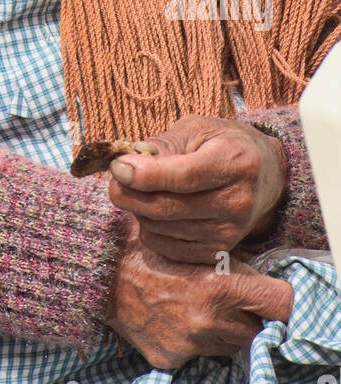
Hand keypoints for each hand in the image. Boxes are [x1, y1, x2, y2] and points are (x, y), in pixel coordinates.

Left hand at [107, 115, 287, 262]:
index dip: (146, 175)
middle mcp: (237, 202)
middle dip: (130, 193)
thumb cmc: (223, 145)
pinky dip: (151, 230)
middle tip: (116, 178)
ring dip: (140, 210)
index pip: (184, 176)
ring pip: (162, 229)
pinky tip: (157, 211)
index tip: (117, 167)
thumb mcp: (197, 130)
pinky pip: (167, 248)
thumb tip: (126, 163)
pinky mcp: (218, 252)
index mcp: (234, 163)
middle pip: (168, 208)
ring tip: (144, 191)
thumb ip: (163, 145)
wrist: (266, 175)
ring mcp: (229, 232)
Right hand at [107, 213, 293, 369]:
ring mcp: (189, 344)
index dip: (280, 298)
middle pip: (256, 329)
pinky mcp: (170, 357)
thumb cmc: (147, 243)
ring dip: (220, 327)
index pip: (282, 305)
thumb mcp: (196, 240)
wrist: (98, 266)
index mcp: (221, 286)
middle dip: (246, 313)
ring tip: (194, 301)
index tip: (272, 294)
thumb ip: (231, 260)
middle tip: (224, 294)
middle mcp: (210, 320)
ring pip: (228, 343)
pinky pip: (196, 353)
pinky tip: (172, 315)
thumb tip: (259, 271)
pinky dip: (190, 338)